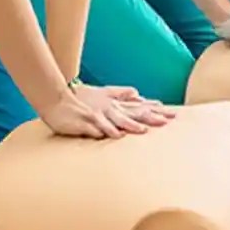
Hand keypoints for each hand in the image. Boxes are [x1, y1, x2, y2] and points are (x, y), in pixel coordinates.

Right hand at [38, 83, 173, 138]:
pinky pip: (96, 127)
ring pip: (116, 121)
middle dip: (151, 118)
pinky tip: (114, 135)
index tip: (173, 114)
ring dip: (130, 126)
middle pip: (134, 114)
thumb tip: (139, 93)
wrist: (56, 99)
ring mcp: (97, 115)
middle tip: (167, 122)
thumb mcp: (103, 93)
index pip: (139, 108)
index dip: (156, 111)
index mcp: (115, 105)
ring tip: (143, 131)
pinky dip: (105, 131)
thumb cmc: (80, 99)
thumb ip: (121, 93)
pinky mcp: (84, 122)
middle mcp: (109, 109)